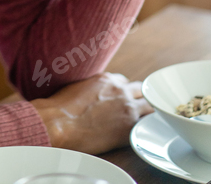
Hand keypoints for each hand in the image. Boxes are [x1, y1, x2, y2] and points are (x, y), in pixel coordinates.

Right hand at [31, 72, 150, 153]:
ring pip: (149, 106)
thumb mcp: (80, 86)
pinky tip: (140, 132)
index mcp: (108, 79)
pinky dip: (144, 127)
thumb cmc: (63, 107)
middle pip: (141, 91)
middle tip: (133, 108)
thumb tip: (97, 93)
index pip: (125, 82)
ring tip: (141, 120)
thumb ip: (95, 86)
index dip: (123, 91)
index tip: (120, 99)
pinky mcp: (129, 128)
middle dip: (138, 98)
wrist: (61, 124)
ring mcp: (127, 108)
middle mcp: (121, 91)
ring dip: (145, 112)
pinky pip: (146, 125)